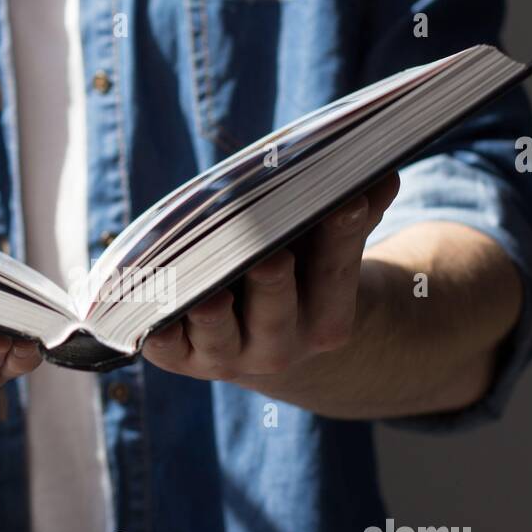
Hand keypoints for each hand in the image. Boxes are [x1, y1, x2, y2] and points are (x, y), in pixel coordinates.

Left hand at [141, 171, 400, 383]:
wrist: (260, 343)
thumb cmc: (296, 277)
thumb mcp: (327, 251)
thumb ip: (354, 214)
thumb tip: (382, 172)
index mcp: (327, 319)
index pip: (337, 272)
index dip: (342, 237)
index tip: (346, 201)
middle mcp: (281, 344)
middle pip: (277, 309)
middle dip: (272, 283)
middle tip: (269, 256)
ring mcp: (230, 354)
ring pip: (220, 334)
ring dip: (212, 314)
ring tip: (204, 292)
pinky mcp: (183, 359)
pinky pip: (168, 348)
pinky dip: (158, 332)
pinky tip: (149, 312)